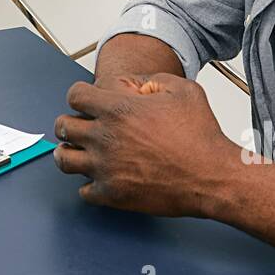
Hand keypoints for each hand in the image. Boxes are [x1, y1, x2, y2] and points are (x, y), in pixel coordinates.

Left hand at [53, 73, 239, 216]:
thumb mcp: (181, 89)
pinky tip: (102, 177)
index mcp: (117, 109)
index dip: (80, 96)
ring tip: (81, 152)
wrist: (212, 176)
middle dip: (70, 122)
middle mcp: (105, 138)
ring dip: (69, 152)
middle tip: (81, 126)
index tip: (86, 103)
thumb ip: (150, 79)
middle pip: (62, 126)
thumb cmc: (200, 135)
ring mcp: (105, 168)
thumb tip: (133, 85)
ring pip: (64, 159)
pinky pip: (83, 190)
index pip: (74, 96)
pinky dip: (89, 184)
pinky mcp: (112, 194)